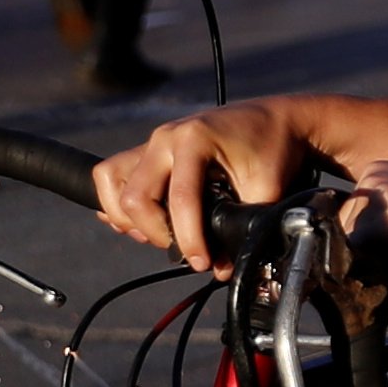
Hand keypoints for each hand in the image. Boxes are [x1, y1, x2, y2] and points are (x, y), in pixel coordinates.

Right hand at [95, 100, 302, 269]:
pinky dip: (118, 202)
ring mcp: (153, 142)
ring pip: (111, 183)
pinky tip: (143, 219)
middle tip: (182, 249)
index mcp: (195, 140)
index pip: (179, 200)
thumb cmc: (273, 146)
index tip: (202, 262)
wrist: (276, 118)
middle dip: (155, 233)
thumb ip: (243, 227)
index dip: (187, 239)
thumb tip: (220, 268)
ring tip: (160, 234)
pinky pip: (112, 176)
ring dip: (129, 217)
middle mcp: (166, 138)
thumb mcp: (267, 187)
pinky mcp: (149, 150)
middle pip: (134, 197)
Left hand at [341, 161, 387, 284]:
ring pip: (352, 246)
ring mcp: (377, 198)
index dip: (371, 242)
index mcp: (380, 170)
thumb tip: (354, 248)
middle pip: (346, 230)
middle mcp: (374, 178)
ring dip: (377, 264)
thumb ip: (383, 219)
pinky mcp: (383, 223)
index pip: (349, 216)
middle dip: (371, 253)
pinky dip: (384, 273)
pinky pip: (363, 260)